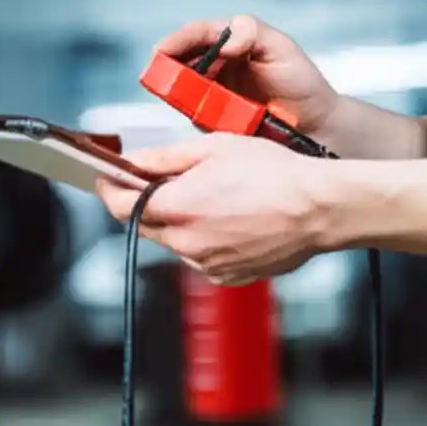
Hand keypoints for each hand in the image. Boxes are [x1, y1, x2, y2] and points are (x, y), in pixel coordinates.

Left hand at [96, 134, 356, 285]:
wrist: (319, 209)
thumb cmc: (276, 174)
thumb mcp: (214, 149)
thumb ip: (165, 158)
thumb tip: (133, 162)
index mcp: (179, 209)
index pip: (122, 208)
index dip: (110, 192)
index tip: (107, 181)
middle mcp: (188, 243)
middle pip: (147, 225)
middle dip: (148, 203)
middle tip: (167, 182)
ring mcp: (208, 263)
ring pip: (176, 242)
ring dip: (182, 222)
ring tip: (217, 199)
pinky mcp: (227, 276)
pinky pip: (202, 256)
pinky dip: (206, 239)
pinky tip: (232, 219)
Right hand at [157, 14, 339, 136]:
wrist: (315, 126)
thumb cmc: (301, 82)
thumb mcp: (280, 47)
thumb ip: (251, 33)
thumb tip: (223, 43)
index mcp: (232, 41)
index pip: (198, 34)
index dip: (177, 39)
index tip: (160, 49)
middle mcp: (217, 65)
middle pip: (182, 59)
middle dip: (168, 65)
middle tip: (161, 74)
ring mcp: (213, 93)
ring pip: (182, 87)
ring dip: (177, 90)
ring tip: (182, 95)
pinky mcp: (213, 120)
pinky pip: (193, 114)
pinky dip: (190, 113)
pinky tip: (198, 114)